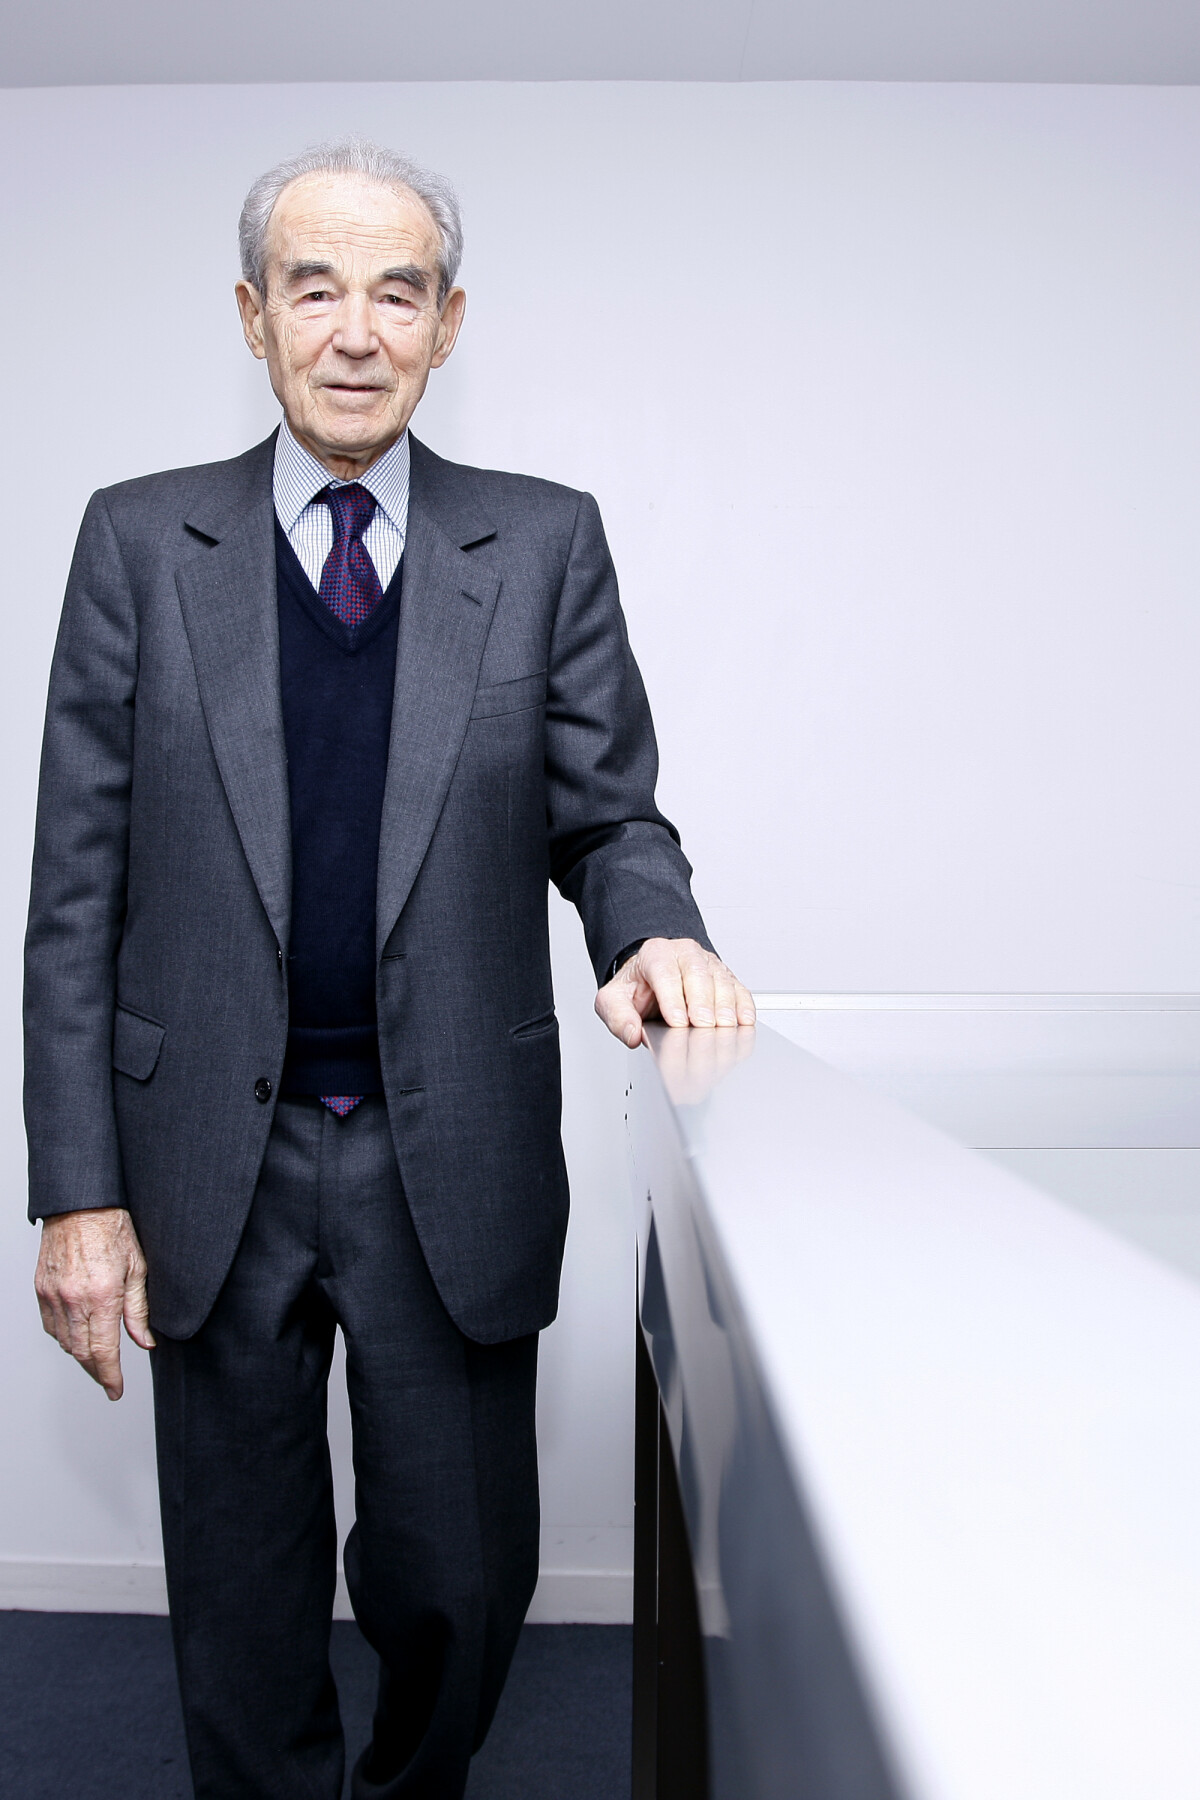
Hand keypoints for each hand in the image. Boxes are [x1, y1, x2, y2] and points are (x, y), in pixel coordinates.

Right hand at [35, 1208, 154, 1400]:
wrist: (80, 1203)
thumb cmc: (113, 1228)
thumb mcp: (137, 1268)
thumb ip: (138, 1310)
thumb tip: (144, 1342)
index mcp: (101, 1296)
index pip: (103, 1351)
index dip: (110, 1377)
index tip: (115, 1391)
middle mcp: (73, 1299)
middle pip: (81, 1353)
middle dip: (96, 1372)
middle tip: (109, 1381)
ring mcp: (54, 1295)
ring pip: (64, 1342)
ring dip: (81, 1356)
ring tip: (97, 1360)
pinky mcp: (41, 1289)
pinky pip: (51, 1325)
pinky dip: (64, 1337)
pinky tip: (77, 1335)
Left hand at [595, 937, 755, 1047]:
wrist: (651, 978)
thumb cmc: (637, 988)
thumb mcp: (613, 1000)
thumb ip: (618, 1017)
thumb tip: (632, 1034)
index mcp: (655, 954)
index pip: (665, 972)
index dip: (672, 998)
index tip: (677, 1021)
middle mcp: (683, 953)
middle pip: (697, 973)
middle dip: (702, 1002)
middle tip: (703, 1025)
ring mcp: (707, 963)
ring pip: (720, 979)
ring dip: (724, 1005)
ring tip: (724, 1026)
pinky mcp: (724, 976)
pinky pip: (738, 987)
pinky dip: (743, 1004)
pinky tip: (743, 1020)